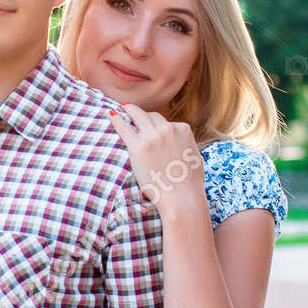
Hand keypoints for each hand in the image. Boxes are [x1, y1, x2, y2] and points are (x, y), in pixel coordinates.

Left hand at [108, 101, 206, 217]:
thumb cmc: (190, 185)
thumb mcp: (195, 158)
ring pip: (138, 116)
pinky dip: (117, 120)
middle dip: (144, 116)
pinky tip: (112, 115)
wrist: (182, 198)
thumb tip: (184, 146)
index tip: (152, 129)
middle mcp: (168, 129)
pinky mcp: (138, 147)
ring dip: (130, 111)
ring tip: (122, 109)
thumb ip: (187, 146)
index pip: (167, 122)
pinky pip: (124, 127)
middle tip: (133, 113)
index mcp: (183, 130)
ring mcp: (152, 137)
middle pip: (152, 116)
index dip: (158, 127)